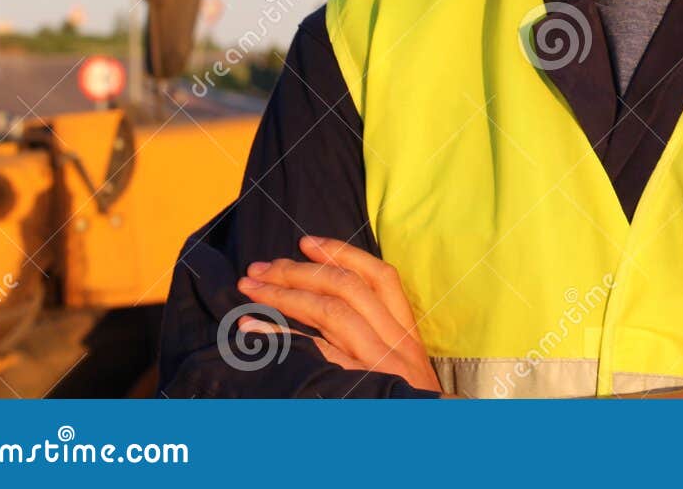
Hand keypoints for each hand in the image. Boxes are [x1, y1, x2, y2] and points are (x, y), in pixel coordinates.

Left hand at [235, 235, 439, 393]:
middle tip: (259, 268)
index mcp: (407, 334)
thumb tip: (327, 305)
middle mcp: (395, 342)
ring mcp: (377, 364)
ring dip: (284, 294)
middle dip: (298, 271)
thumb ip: (377, 339)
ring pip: (330, 311)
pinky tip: (252, 327)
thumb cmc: (406, 407)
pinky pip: (314, 352)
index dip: (343, 253)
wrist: (433, 440)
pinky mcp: (357, 386)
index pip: (381, 277)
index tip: (307, 242)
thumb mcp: (401, 370)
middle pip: (346, 288)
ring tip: (249, 288)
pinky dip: (279, 335)